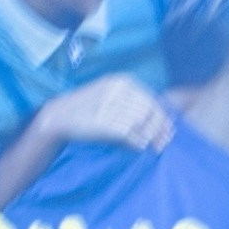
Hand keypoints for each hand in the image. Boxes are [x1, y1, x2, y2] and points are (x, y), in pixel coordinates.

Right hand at [39, 76, 172, 154]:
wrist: (59, 115)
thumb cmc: (88, 108)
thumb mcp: (111, 96)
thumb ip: (134, 102)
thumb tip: (163, 118)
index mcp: (122, 81)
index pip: (151, 101)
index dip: (162, 118)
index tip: (169, 132)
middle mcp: (118, 89)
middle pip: (149, 112)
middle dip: (159, 130)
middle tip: (163, 144)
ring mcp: (111, 104)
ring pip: (141, 123)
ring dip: (149, 137)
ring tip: (152, 147)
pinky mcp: (104, 121)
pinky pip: (129, 134)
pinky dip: (137, 143)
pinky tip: (139, 148)